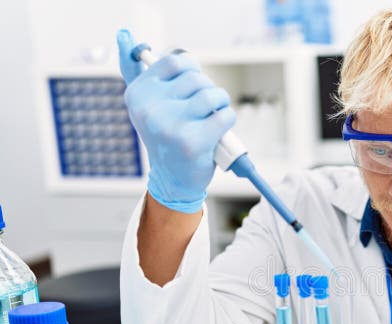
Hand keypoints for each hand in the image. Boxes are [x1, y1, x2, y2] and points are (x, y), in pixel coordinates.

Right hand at [116, 29, 234, 212]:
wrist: (173, 179)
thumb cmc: (166, 137)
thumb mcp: (147, 105)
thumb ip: (139, 72)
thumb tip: (125, 37)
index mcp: (138, 94)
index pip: (176, 62)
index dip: (192, 71)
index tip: (191, 87)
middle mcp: (149, 108)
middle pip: (198, 79)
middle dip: (208, 92)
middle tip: (202, 110)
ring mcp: (170, 125)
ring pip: (213, 95)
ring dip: (220, 105)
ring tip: (212, 119)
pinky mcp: (192, 141)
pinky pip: (225, 115)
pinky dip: (227, 121)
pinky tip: (218, 132)